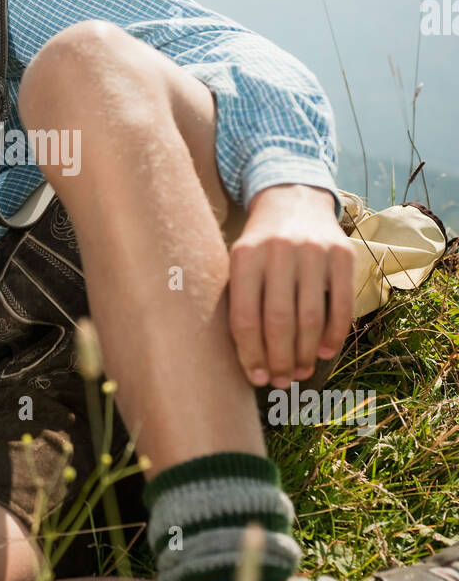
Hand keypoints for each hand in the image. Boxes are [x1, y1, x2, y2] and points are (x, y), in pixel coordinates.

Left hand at [228, 184, 354, 387]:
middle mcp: (280, 250)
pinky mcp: (343, 253)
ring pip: (311, 317)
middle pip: (280, 321)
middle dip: (280, 360)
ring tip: (299, 372)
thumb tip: (250, 362)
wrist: (292, 198)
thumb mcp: (239, 262)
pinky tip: (323, 352)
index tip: (257, 378)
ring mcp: (314, 250)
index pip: (246, 317)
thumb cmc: (260, 245)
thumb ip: (240, 301)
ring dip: (305, 353)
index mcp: (245, 255)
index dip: (251, 354)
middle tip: (281, 382)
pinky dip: (333, 335)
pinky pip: (342, 305)